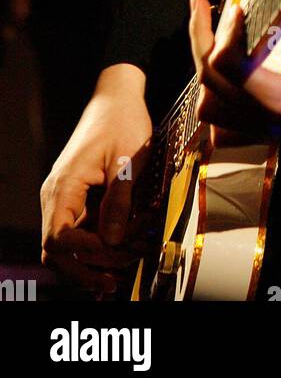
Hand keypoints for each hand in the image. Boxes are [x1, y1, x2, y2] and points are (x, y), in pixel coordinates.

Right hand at [41, 74, 151, 295]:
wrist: (116, 97)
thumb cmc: (122, 121)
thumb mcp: (128, 161)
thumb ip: (119, 202)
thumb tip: (114, 241)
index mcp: (64, 186)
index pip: (60, 238)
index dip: (87, 252)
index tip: (117, 250)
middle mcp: (57, 195)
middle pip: (55, 251)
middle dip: (84, 269)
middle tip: (115, 280)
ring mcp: (65, 198)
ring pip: (66, 246)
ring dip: (91, 260)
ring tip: (121, 269)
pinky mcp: (76, 198)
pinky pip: (78, 230)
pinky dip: (95, 245)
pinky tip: (119, 252)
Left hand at [188, 0, 280, 141]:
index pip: (230, 66)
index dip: (225, 31)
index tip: (236, 3)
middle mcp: (268, 121)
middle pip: (210, 85)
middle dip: (201, 40)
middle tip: (201, 6)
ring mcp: (267, 131)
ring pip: (210, 110)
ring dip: (205, 73)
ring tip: (212, 37)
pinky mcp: (270, 134)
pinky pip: (225, 129)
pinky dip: (217, 103)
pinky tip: (227, 78)